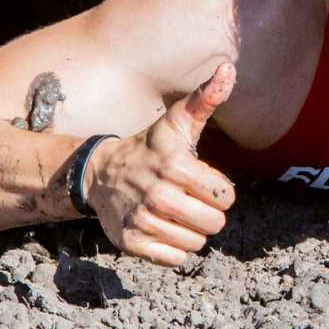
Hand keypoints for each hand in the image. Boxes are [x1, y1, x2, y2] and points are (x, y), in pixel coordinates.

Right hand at [84, 62, 237, 265]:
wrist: (100, 174)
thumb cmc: (149, 148)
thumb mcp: (176, 123)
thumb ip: (205, 99)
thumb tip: (228, 69)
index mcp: (176, 166)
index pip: (226, 196)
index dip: (218, 190)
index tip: (199, 181)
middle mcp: (159, 195)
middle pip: (214, 223)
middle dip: (206, 213)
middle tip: (186, 198)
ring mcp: (143, 220)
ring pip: (196, 243)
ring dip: (189, 231)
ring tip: (172, 212)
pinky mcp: (131, 242)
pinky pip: (174, 259)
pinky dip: (172, 248)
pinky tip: (160, 228)